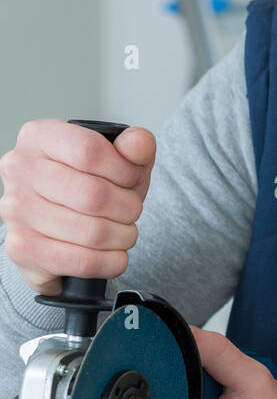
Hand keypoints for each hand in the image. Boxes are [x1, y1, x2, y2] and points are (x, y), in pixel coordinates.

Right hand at [0, 119, 155, 292]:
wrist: (60, 229)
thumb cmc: (90, 186)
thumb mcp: (119, 160)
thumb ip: (135, 146)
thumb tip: (140, 143)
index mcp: (39, 136)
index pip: (89, 150)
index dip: (124, 170)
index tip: (134, 180)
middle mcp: (19, 169)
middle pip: (93, 194)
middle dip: (128, 207)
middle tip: (132, 211)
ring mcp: (15, 210)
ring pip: (91, 231)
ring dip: (122, 236)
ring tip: (124, 232)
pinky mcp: (21, 248)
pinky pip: (81, 261)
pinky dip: (110, 262)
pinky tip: (115, 256)